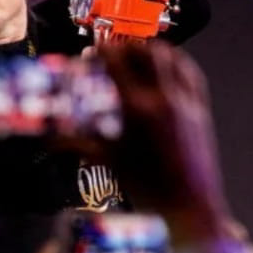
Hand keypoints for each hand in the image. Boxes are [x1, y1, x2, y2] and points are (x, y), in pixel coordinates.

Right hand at [97, 41, 230, 241]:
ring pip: (173, 58)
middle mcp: (164, 99)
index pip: (118, 63)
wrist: (189, 206)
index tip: (94, 51)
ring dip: (155, 50)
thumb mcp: (109, 161)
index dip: (103, 51)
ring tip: (140, 54)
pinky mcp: (201, 109)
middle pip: (147, 52)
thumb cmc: (148, 189)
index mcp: (137, 110)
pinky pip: (192, 74)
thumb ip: (79, 144)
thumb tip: (51, 141)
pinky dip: (179, 63)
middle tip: (116, 51)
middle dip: (129, 46)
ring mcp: (186, 102)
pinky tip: (170, 67)